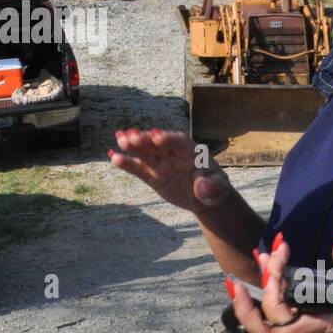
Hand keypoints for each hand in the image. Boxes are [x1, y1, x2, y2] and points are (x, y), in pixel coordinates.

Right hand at [108, 128, 233, 213]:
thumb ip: (211, 186)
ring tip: (119, 139)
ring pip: (145, 153)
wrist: (206, 197)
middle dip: (145, 139)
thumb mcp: (219, 188)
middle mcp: (173, 154)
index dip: (168, 139)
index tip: (156, 136)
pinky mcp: (153, 176)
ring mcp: (162, 163)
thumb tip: (202, 188)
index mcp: (191, 151)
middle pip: (157, 144)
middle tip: (130, 135)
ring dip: (132, 146)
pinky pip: (139, 169)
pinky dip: (127, 163)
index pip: (179, 142)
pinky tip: (114, 158)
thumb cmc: (215, 188)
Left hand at [227, 233, 332, 332]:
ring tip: (262, 255)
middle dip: (250, 301)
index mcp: (324, 327)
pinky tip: (271, 263)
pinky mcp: (309, 316)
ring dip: (257, 291)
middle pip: (265, 327)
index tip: (278, 266)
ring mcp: (307, 324)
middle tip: (262, 260)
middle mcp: (309, 329)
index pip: (281, 323)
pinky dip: (270, 286)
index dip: (270, 298)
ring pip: (269, 318)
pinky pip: (281, 307)